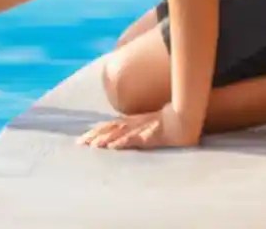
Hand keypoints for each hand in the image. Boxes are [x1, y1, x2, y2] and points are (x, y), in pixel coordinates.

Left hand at [76, 104, 200, 149]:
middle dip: (94, 135)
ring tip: (93, 146)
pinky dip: (123, 142)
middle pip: (110, 128)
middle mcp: (134, 124)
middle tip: (80, 144)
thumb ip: (138, 129)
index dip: (96, 131)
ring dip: (105, 139)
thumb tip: (127, 136)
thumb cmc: (170, 122)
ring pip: (119, 133)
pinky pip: (135, 138)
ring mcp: (142, 128)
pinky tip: (113, 147)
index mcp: (132, 122)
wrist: (186, 117)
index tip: (83, 139)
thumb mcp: (150, 124)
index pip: (110, 125)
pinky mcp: (151, 135)